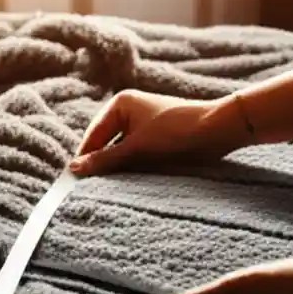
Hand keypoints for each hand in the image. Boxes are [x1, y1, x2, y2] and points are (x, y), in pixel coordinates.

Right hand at [68, 90, 248, 175]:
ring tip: (109, 188)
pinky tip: (129, 182)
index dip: (85, 159)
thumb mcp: (137, 149)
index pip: (92, 136)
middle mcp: (128, 111)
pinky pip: (134, 154)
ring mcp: (142, 124)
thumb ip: (105, 160)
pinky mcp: (155, 138)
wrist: (219, 130)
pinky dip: (131, 167)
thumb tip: (73, 169)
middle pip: (105, 144)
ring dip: (117, 168)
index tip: (73, 183)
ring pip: (120, 151)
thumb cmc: (177, 132)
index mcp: (119, 104)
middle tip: (90, 189)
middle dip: (101, 164)